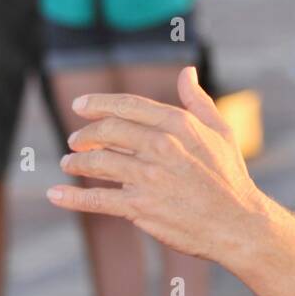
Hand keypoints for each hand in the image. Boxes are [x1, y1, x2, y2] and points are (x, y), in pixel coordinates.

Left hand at [47, 67, 268, 262]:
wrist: (237, 223)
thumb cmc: (230, 176)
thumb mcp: (220, 131)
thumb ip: (198, 100)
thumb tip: (186, 72)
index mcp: (178, 124)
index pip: (127, 105)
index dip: (98, 104)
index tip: (80, 106)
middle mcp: (161, 146)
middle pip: (108, 130)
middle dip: (86, 134)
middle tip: (76, 140)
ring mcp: (148, 177)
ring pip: (98, 162)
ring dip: (77, 162)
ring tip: (69, 163)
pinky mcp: (140, 207)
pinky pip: (98, 199)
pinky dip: (73, 197)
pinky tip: (56, 194)